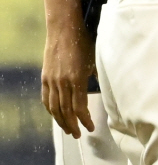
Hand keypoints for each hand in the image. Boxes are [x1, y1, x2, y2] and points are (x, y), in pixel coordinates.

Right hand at [41, 22, 95, 137]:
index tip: (91, 127)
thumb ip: (97, 77)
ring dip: (61, 121)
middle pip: (65, 111)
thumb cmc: (84, 43)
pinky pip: (46, 99)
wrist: (64, 29)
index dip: (84, 120)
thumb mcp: (95, 60)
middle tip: (79, 135)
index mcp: (76, 79)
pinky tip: (56, 115)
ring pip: (54, 108)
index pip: (79, 108)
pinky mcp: (45, 77)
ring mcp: (51, 80)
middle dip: (72, 125)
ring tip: (69, 130)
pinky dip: (51, 110)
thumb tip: (105, 90)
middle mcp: (62, 82)